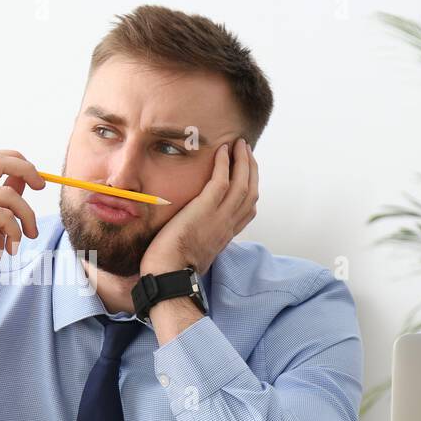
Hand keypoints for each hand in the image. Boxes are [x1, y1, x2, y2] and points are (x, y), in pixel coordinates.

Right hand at [0, 149, 44, 303]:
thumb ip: (5, 199)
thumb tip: (22, 179)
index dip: (15, 160)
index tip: (35, 177)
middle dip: (26, 169)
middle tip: (42, 186)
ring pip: (8, 194)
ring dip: (27, 215)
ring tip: (28, 235)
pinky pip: (5, 215)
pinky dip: (15, 231)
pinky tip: (11, 248)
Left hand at [140, 138, 257, 276]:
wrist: (169, 275)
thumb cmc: (173, 268)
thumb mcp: (195, 254)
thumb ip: (199, 240)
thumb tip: (190, 235)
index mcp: (226, 235)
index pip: (248, 210)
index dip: (251, 189)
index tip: (247, 175)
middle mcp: (228, 225)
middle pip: (251, 193)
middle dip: (252, 170)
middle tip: (248, 152)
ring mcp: (219, 217)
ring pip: (243, 184)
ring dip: (244, 161)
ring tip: (240, 145)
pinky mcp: (205, 209)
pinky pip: (222, 181)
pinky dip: (224, 164)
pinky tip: (222, 150)